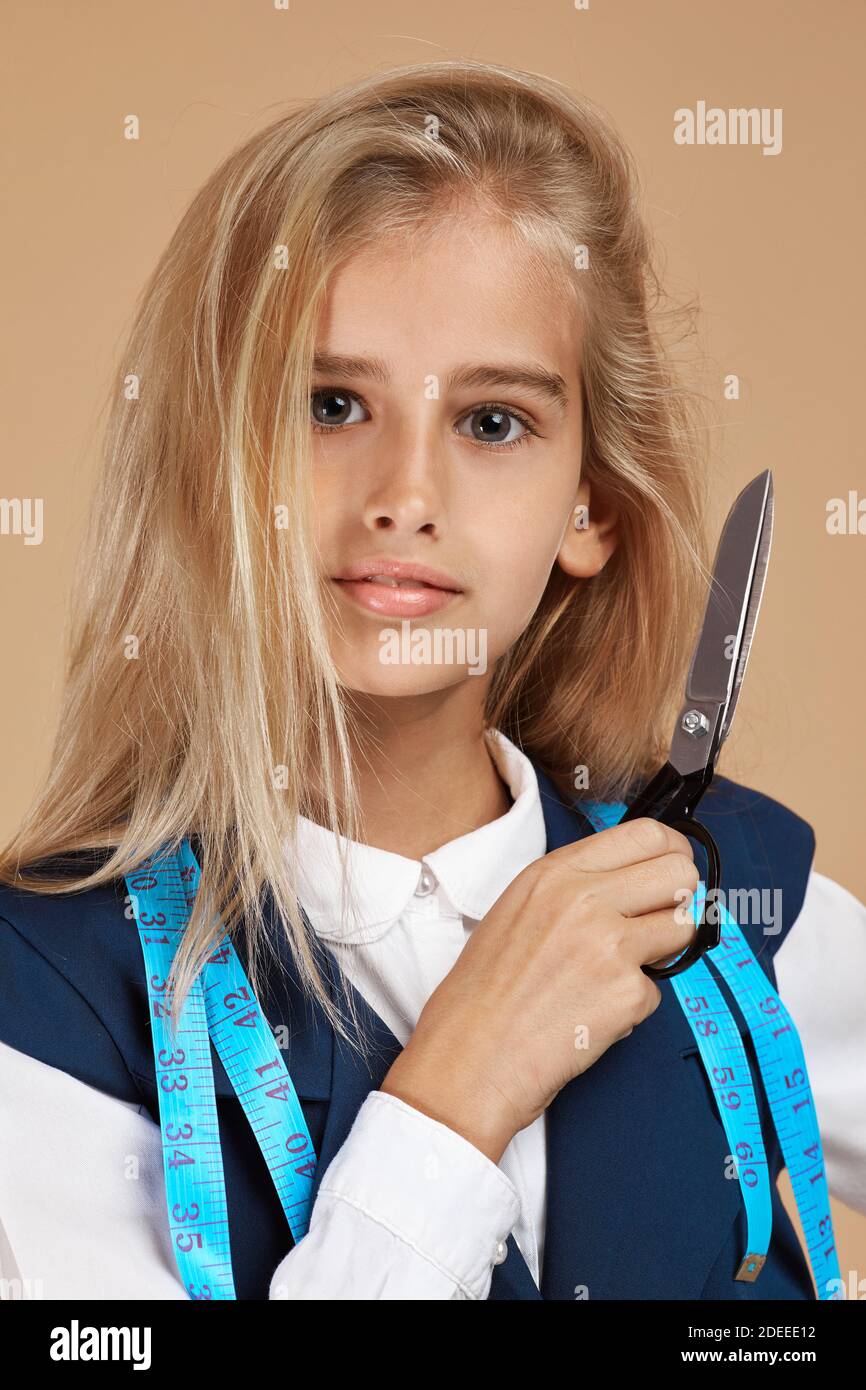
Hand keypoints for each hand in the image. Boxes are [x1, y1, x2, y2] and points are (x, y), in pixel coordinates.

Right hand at [380, 818, 697, 1162]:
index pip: (646, 833)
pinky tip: (590, 1013)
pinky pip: (657, 990)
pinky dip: (631, 1005)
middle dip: (679, 899)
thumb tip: (637, 880)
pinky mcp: (626, 993)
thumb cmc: (486, 991)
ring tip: (616, 971)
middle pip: (680, 873)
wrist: (469, 1058)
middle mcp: (585, 898)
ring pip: (683, 928)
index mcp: (556, 872)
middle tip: (657, 924)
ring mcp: (609, 944)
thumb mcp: (520, 909)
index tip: (670, 873)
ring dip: (663, 952)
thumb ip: (577, 886)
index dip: (670, 853)